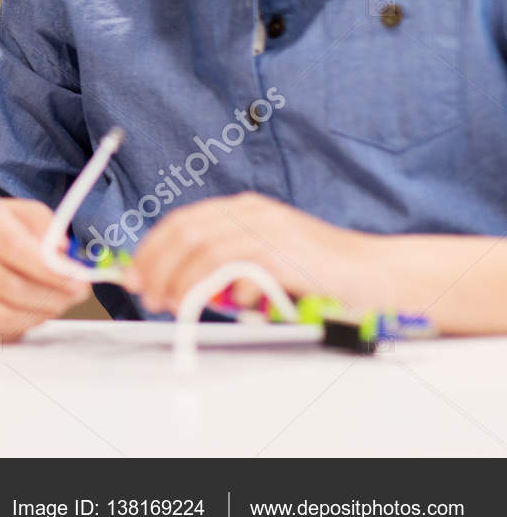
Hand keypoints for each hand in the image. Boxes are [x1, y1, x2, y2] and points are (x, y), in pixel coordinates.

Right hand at [0, 198, 90, 341]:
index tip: (79, 282)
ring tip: (50, 309)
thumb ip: (46, 227)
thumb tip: (65, 253)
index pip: (14, 247)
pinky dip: (11, 330)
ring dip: (33, 318)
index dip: (50, 269)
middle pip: (8, 286)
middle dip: (49, 298)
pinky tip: (23, 317)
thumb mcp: (18, 216)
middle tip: (71, 299)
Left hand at [123, 192, 385, 314]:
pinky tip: (227, 305)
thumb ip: (225, 266)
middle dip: (157, 267)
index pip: (180, 223)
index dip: (151, 250)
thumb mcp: (265, 260)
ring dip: (181, 281)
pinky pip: (240, 269)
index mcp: (243, 210)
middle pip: (185, 234)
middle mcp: (252, 213)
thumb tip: (173, 285)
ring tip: (173, 305)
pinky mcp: (287, 254)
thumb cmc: (320, 274)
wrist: (381, 276)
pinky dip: (225, 289)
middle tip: (148, 297)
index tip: (134, 278)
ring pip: (204, 251)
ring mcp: (270, 231)